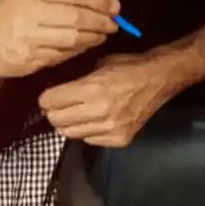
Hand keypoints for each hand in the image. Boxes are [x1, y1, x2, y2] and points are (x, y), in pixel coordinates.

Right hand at [0, 0, 120, 77]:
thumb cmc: (8, 15)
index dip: (99, 0)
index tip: (115, 6)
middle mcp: (31, 13)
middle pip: (77, 17)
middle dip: (101, 22)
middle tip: (114, 24)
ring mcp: (30, 38)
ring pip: (73, 38)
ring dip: (93, 38)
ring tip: (103, 35)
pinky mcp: (32, 59)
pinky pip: (63, 55)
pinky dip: (79, 50)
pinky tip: (85, 46)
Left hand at [38, 51, 183, 147]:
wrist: (159, 79)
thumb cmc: (127, 66)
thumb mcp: (98, 65)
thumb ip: (76, 79)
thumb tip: (55, 88)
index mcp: (91, 88)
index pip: (51, 101)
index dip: (45, 99)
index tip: (47, 97)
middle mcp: (99, 111)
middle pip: (57, 121)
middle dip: (53, 112)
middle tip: (58, 106)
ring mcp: (110, 128)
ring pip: (70, 133)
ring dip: (69, 124)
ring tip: (75, 113)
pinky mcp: (120, 139)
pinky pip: (89, 140)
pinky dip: (87, 131)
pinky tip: (94, 120)